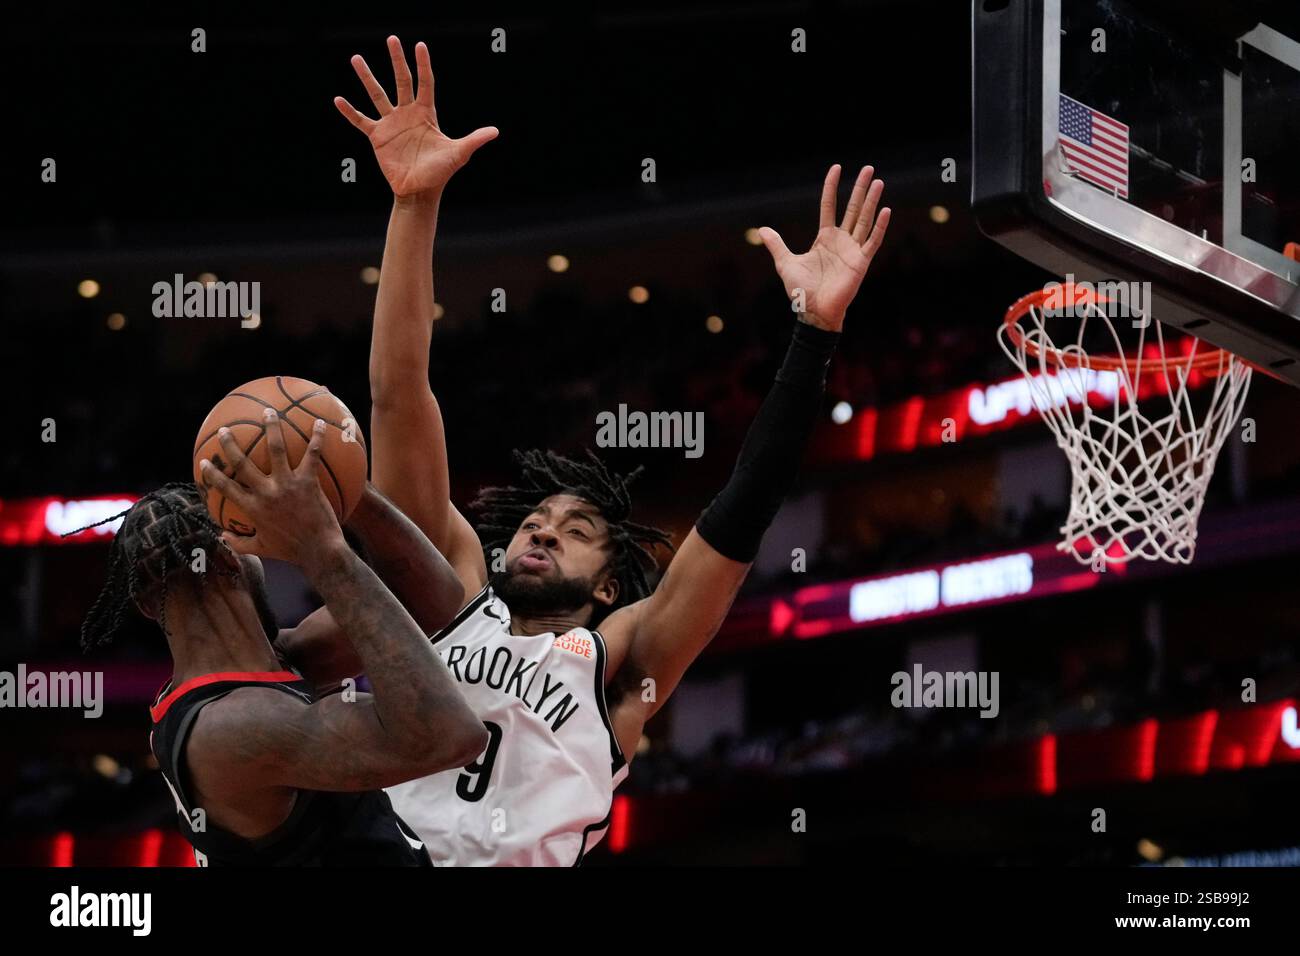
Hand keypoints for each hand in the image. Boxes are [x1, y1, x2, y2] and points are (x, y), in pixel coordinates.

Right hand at [199, 409, 345, 565]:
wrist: (320, 552)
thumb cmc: (292, 552)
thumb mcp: (262, 549)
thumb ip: (240, 543)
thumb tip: (223, 538)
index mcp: (253, 508)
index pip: (225, 487)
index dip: (212, 474)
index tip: (205, 461)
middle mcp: (266, 493)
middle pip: (242, 463)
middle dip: (231, 444)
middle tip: (226, 429)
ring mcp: (287, 485)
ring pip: (275, 449)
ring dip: (271, 428)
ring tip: (268, 411)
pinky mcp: (308, 482)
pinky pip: (312, 454)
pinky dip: (317, 437)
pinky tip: (319, 422)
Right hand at [335, 36, 497, 198]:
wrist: (420, 191)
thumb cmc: (440, 172)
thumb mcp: (458, 154)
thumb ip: (474, 140)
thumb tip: (495, 132)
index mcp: (426, 114)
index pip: (425, 83)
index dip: (423, 65)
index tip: (420, 45)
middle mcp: (408, 114)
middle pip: (402, 81)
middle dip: (397, 60)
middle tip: (391, 39)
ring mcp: (392, 123)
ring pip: (377, 95)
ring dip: (367, 77)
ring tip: (356, 58)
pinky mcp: (378, 137)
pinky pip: (361, 121)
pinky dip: (349, 112)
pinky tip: (338, 99)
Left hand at [759, 164, 890, 331]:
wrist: (814, 311)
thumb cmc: (802, 290)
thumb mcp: (785, 263)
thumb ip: (777, 245)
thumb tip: (761, 230)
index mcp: (824, 238)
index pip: (829, 206)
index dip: (831, 187)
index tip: (836, 168)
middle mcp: (841, 241)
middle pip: (852, 208)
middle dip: (860, 188)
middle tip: (869, 168)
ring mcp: (853, 250)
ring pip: (864, 219)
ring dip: (871, 201)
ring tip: (878, 181)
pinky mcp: (861, 262)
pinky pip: (872, 241)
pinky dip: (879, 226)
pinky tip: (885, 209)